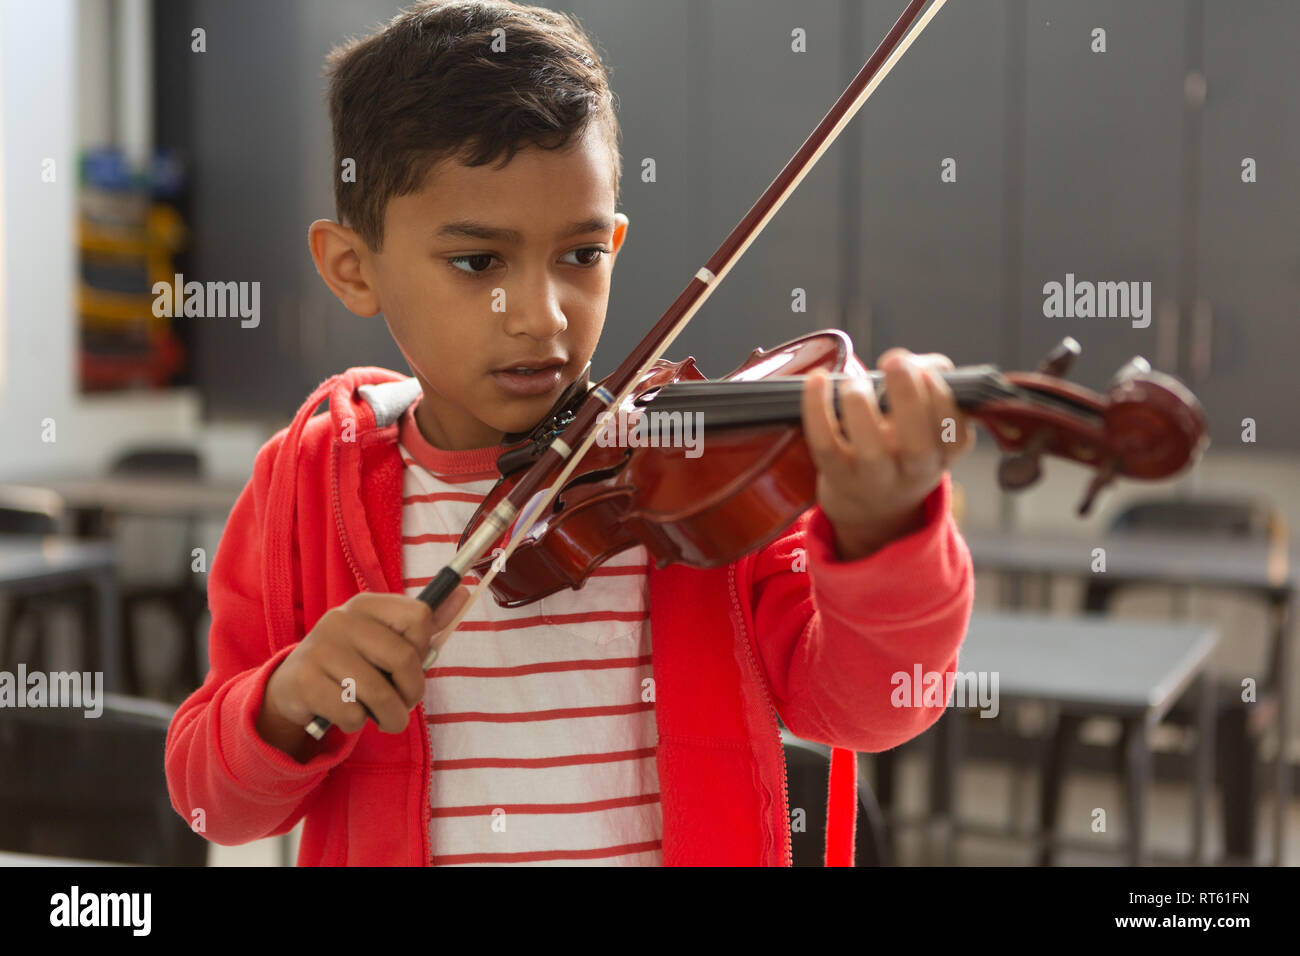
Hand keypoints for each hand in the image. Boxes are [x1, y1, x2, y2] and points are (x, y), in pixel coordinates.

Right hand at [256, 588, 470, 760]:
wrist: (294, 687)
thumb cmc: (353, 664)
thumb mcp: (385, 640)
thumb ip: (424, 624)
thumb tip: (464, 594)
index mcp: (367, 605)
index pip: (418, 617)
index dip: (422, 648)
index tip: (410, 662)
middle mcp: (341, 619)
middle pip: (403, 658)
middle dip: (412, 693)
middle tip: (405, 704)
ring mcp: (320, 648)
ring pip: (379, 692)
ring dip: (391, 716)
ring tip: (386, 718)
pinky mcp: (305, 681)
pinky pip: (351, 713)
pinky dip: (357, 723)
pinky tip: (347, 714)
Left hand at [801, 349, 973, 560]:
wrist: (872, 500)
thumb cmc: (904, 440)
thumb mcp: (930, 416)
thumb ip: (930, 375)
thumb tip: (908, 359)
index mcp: (943, 453)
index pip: (954, 434)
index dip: (943, 401)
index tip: (926, 371)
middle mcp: (913, 470)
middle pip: (918, 446)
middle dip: (907, 398)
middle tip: (895, 361)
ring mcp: (874, 477)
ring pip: (870, 451)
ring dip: (861, 405)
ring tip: (855, 381)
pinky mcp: (837, 474)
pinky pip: (825, 445)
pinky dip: (817, 410)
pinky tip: (818, 379)